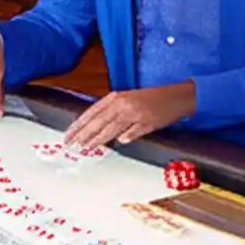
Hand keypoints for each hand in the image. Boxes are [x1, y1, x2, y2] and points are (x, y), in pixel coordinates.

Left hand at [64, 83, 195, 148]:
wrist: (175, 96)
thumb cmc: (151, 99)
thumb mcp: (127, 100)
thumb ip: (111, 112)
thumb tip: (94, 128)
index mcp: (116, 97)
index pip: (92, 112)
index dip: (79, 124)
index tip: (68, 135)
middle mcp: (123, 103)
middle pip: (99, 120)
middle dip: (84, 134)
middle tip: (72, 145)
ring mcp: (136, 112)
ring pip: (113, 127)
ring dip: (99, 138)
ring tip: (87, 148)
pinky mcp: (148, 121)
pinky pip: (135, 131)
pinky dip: (127, 136)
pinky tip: (119, 142)